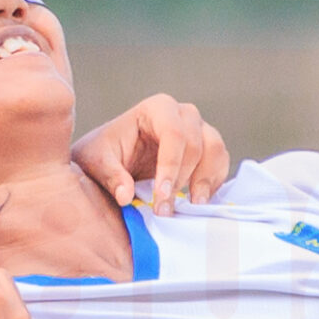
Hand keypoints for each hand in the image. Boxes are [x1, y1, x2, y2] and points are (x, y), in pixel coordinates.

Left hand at [71, 93, 229, 215]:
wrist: (114, 156)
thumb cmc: (104, 153)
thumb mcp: (97, 162)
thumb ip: (111, 176)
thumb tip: (126, 196)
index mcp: (156, 108)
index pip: (173, 134)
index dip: (171, 166)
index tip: (161, 196)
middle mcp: (182, 114)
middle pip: (196, 143)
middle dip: (183, 178)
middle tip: (166, 210)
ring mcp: (199, 129)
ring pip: (215, 149)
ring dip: (206, 181)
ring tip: (191, 207)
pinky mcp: (207, 148)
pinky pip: (220, 162)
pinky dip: (213, 183)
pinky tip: (197, 203)